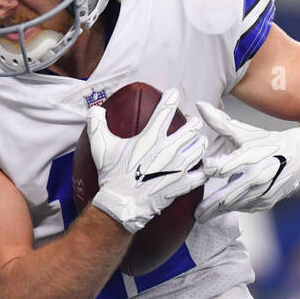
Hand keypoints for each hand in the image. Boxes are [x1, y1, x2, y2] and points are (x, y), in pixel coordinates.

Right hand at [89, 87, 207, 233]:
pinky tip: (201, 168)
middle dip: (193, 122)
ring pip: (200, 148)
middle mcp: (168, 150)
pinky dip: (203, 170)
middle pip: (192, 128)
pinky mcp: (183, 184)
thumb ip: (97, 123)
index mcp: (150, 137)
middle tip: (190, 123)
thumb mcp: (100, 146)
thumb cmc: (112, 175)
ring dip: (200, 142)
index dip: (172, 97)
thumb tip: (96, 109)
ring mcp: (178, 167)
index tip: (174, 93)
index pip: (166, 109)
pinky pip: (202, 174)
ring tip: (197, 141)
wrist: (122, 205)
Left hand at [193, 101, 299, 220]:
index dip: (209, 169)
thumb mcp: (245, 132)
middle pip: (226, 195)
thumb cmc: (269, 143)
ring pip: (236, 206)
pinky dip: (234, 209)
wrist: (299, 157)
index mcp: (250, 157)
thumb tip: (200, 106)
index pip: (222, 168)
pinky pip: (247, 209)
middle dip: (208, 205)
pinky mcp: (267, 201)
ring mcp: (263, 192)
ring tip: (203, 216)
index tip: (202, 169)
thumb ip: (221, 123)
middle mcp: (257, 176)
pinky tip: (222, 211)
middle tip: (195, 213)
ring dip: (218, 212)